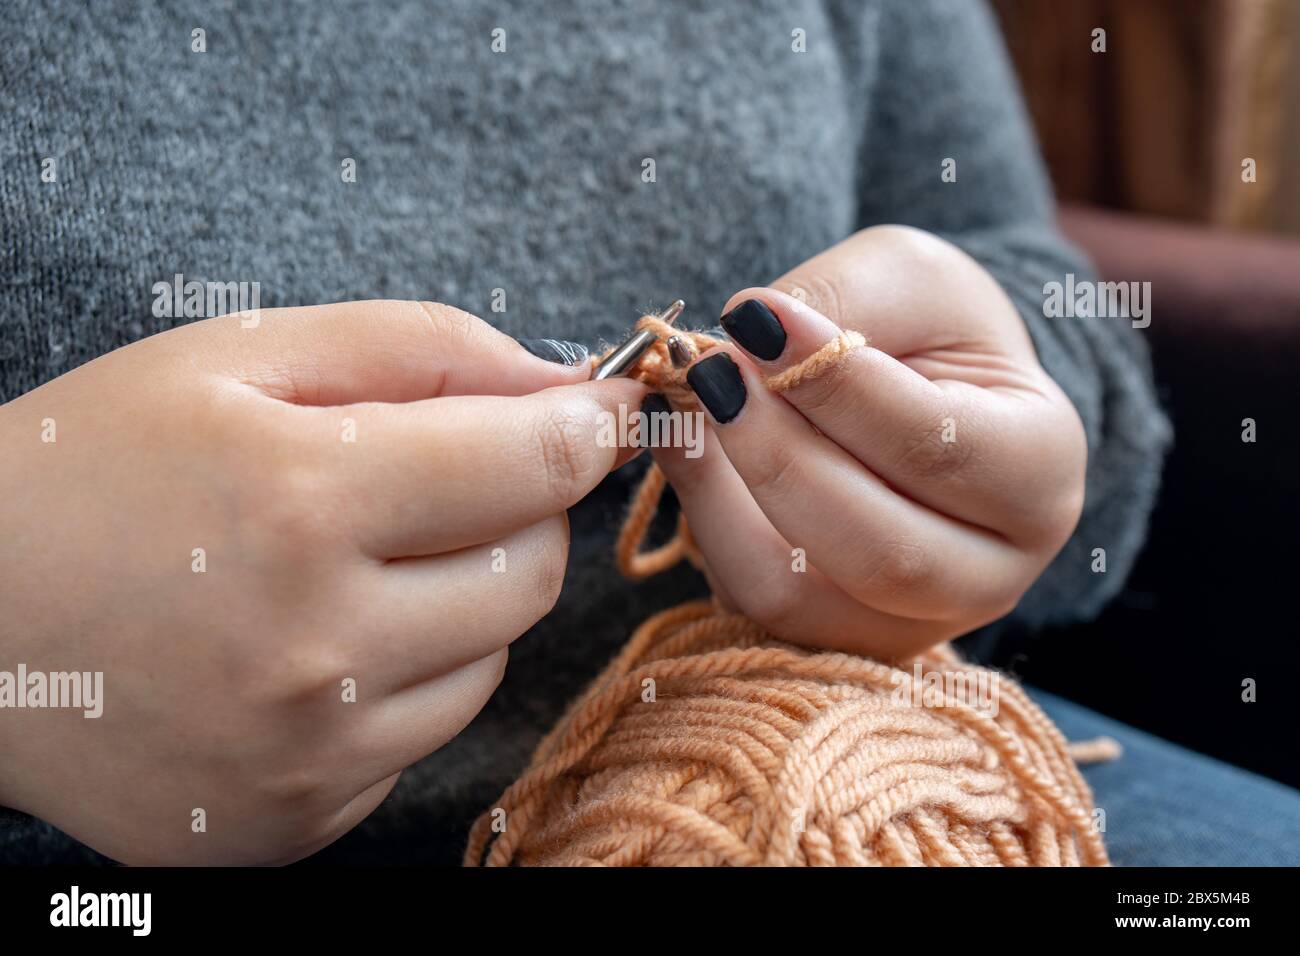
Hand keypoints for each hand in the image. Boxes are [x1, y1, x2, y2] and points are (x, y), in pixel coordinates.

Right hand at [0, 299, 641, 863]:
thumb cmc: (96, 465)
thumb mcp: (240, 356)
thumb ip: (422, 350)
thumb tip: (568, 384)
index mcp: (301, 500)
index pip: (536, 465)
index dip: (587, 428)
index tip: (601, 412)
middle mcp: (314, 646)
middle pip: (533, 572)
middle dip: (519, 512)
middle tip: (443, 483)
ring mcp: (304, 752)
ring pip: (489, 661)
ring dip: (462, 600)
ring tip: (357, 564)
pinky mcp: (291, 821)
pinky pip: (418, 738)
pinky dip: (401, 682)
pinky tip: (314, 646)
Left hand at [650, 226, 1085, 657]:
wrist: (924, 391)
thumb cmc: (928, 329)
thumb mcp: (906, 276)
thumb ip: (841, 297)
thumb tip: (749, 330)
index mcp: (1040, 472)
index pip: (936, 446)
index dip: (835, 386)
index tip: (752, 320)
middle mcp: (992, 571)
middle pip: (878, 549)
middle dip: (775, 455)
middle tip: (710, 373)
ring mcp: (911, 622)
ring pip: (799, 595)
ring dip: (723, 497)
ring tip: (684, 408)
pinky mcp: (832, 634)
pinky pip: (750, 599)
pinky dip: (704, 522)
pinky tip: (682, 448)